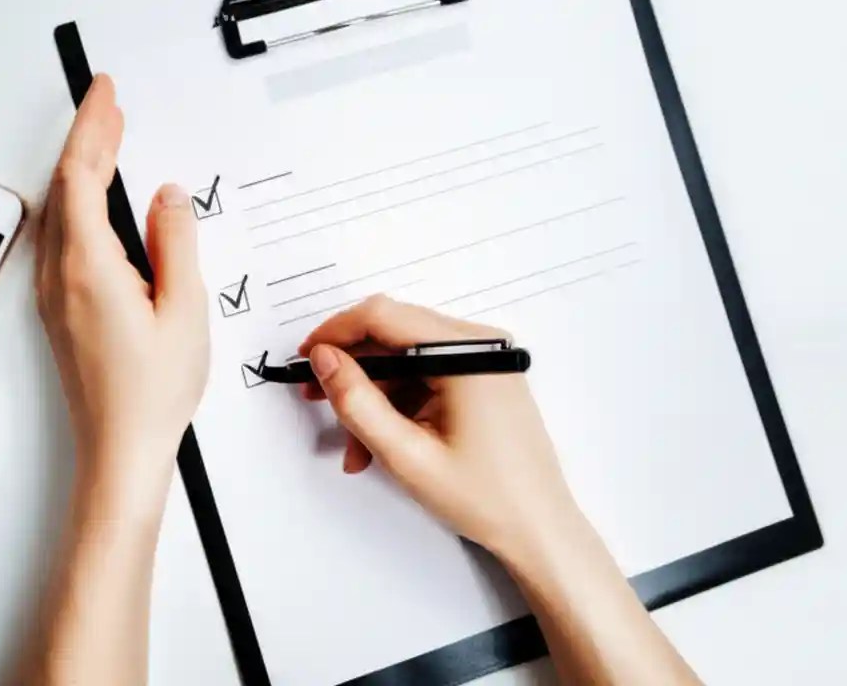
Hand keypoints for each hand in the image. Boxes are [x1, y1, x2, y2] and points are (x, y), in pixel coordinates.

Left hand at [34, 75, 208, 510]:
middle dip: (87, 139)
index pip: (81, 174)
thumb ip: (175, 243)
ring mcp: (53, 294)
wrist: (118, 450)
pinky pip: (61, 237)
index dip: (92, 126)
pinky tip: (96, 202)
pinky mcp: (58, 310)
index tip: (105, 93)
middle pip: (64, 187)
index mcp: (88, 268)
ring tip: (108, 142)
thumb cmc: (151, 393)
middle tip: (110, 106)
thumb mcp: (184, 310)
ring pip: (59, 211)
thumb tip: (168, 198)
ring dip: (80, 170)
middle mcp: (59, 275)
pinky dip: (77, 204)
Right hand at [300, 295, 577, 557]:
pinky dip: (399, 405)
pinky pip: (427, 377)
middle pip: (394, 335)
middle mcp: (480, 345)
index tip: (305, 357)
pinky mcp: (483, 380)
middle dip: (353, 370)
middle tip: (315, 398)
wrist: (540, 530)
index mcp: (468, 353)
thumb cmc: (486, 498)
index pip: (384, 316)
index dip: (337, 332)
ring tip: (355, 448)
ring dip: (374, 398)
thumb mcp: (407, 454)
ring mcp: (484, 361)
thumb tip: (324, 358)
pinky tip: (383, 444)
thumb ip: (358, 402)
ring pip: (406, 361)